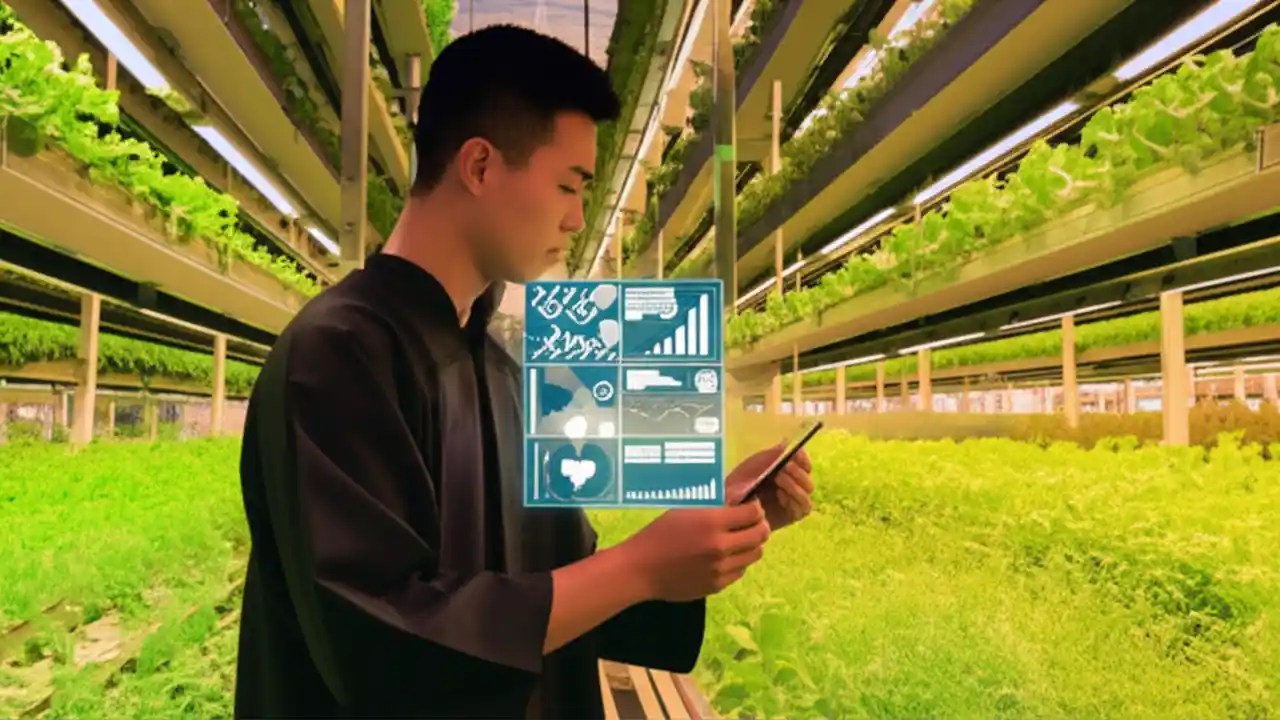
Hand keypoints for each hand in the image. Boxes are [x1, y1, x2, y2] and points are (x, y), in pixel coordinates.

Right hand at [620, 501, 770, 601]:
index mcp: (712, 522)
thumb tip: (740, 497)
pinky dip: (738, 561)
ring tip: (739, 539)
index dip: (755, 507)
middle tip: (751, 522)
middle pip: (761, 534)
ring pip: (755, 554)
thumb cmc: (660, 534)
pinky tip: (725, 555)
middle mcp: (721, 546)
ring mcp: (721, 569)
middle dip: (760, 525)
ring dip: (751, 544)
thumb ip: (715, 505)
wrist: (641, 569)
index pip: (754, 513)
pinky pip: (740, 571)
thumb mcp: (686, 510)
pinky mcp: (718, 585)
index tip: (750, 506)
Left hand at [725, 442, 814, 530]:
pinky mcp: (793, 515)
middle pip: (808, 478)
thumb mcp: (754, 465)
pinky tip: (780, 494)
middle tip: (785, 466)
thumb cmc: (742, 482)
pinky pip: (802, 508)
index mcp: (789, 470)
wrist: (732, 503)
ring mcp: (795, 500)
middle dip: (798, 471)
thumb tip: (787, 443)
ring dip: (795, 484)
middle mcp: (796, 484)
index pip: (805, 464)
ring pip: (807, 492)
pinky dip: (793, 500)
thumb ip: (771, 455)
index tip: (796, 454)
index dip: (803, 458)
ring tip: (779, 478)